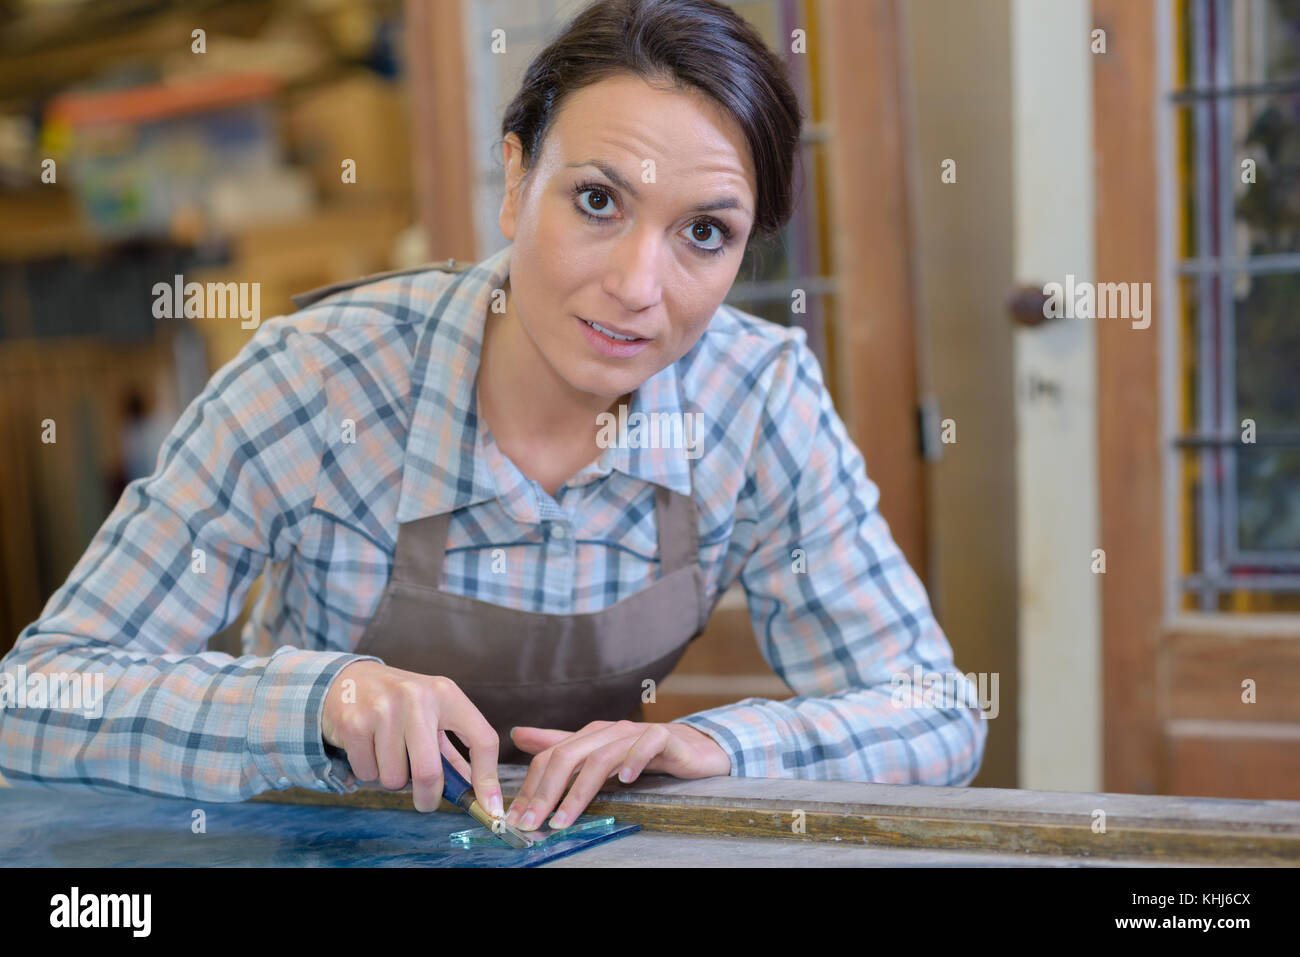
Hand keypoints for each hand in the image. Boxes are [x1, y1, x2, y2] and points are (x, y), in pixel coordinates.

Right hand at [321, 660, 501, 815]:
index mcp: (446, 694)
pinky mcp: (354, 723)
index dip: (487, 779)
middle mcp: (416, 698)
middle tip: (425, 800)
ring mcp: (383, 710)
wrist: (347, 680)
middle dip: (428, 798)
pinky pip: (368, 774)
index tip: (489, 807)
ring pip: (394, 779)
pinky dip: (369, 772)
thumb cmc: (399, 703)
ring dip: (393, 779)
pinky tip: (368, 748)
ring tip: (389, 754)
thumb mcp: (432, 714)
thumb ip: (452, 752)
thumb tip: (476, 793)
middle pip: (429, 773)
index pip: (482, 740)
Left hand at [504, 720, 729, 830]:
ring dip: (578, 791)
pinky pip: (648, 743)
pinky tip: (624, 779)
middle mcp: (609, 731)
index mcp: (589, 736)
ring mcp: (636, 733)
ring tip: (564, 819)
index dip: (532, 788)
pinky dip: (635, 759)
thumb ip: (559, 746)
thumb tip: (518, 734)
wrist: (694, 748)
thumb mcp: (598, 754)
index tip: (518, 820)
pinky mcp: (666, 738)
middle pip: (569, 757)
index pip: (550, 758)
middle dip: (546, 793)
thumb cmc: (644, 755)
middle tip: (532, 824)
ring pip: (602, 756)